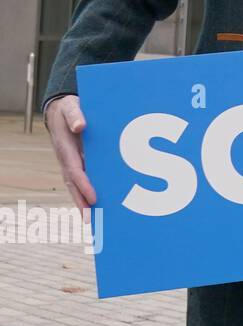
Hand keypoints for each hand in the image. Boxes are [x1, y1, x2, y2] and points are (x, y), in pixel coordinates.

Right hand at [45, 95, 95, 214]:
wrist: (61, 111)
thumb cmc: (69, 109)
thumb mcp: (71, 107)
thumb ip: (75, 115)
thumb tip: (81, 126)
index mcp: (66, 148)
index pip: (75, 171)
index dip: (84, 185)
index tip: (94, 198)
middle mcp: (67, 159)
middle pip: (74, 184)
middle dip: (82, 201)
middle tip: (91, 219)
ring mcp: (72, 162)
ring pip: (77, 185)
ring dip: (85, 201)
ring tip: (96, 219)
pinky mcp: (78, 162)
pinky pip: (83, 180)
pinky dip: (88, 192)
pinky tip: (99, 204)